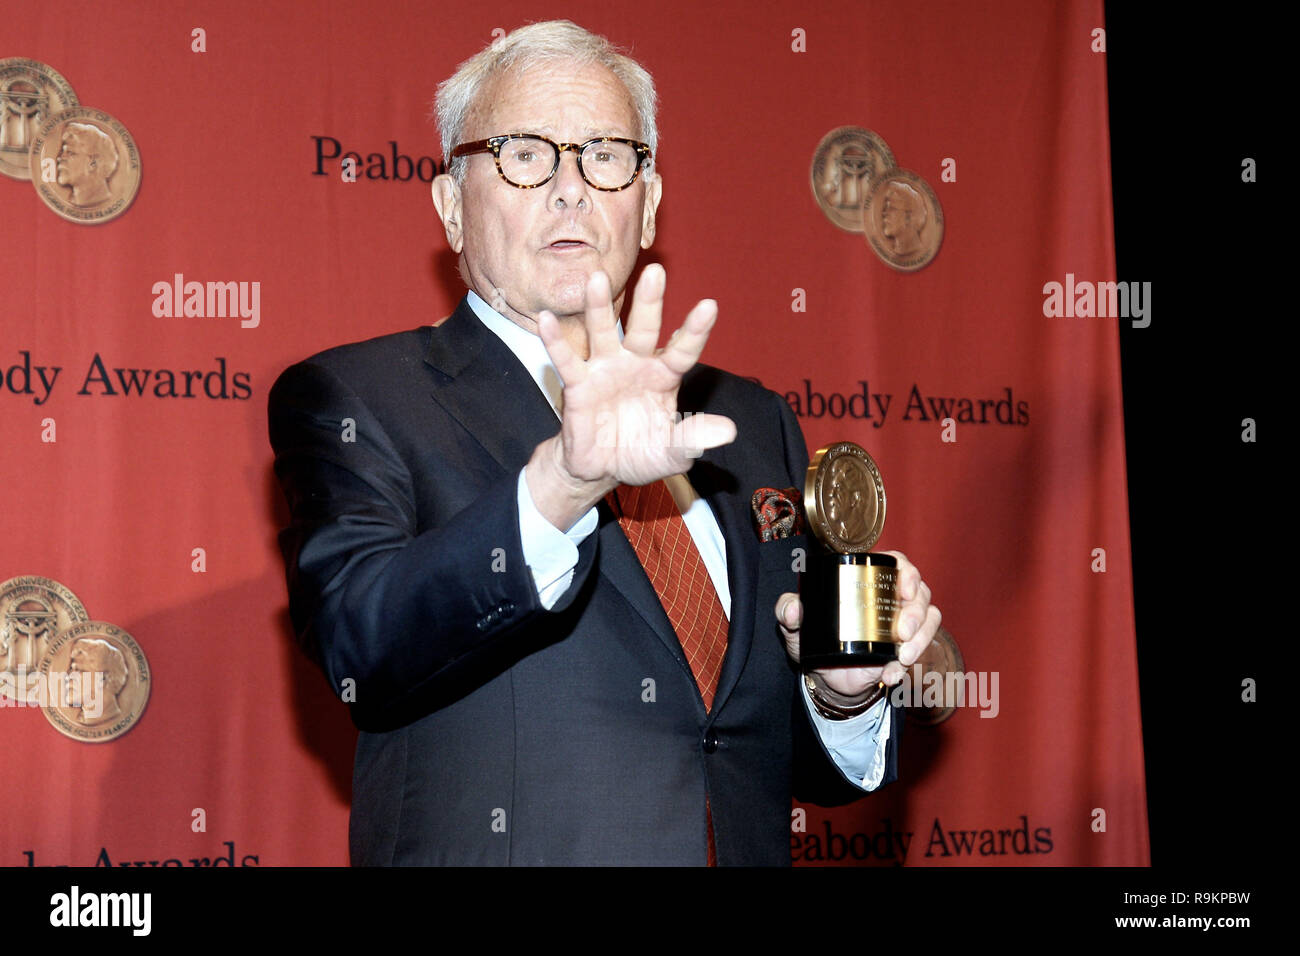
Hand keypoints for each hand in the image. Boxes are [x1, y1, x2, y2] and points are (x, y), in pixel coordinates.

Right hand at [525, 265, 735, 527]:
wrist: (601, 469)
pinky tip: (547, 319)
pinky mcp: (578, 385)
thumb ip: (695, 438)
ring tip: (597, 278)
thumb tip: (728, 431)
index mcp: (664, 376)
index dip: (695, 330)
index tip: (709, 305)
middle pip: (643, 328)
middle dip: (649, 301)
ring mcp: (605, 370)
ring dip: (599, 306)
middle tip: (656, 272)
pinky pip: (566, 360)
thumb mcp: (672, 452)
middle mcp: (635, 364)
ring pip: (603, 332)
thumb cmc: (640, 452)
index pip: (683, 349)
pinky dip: (555, 340)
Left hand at [777, 550, 939, 698]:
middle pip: (920, 592)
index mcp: (868, 581)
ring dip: (921, 637)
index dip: (908, 571)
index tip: (905, 588)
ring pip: (929, 619)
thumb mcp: (796, 624)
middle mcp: (891, 598)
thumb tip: (792, 609)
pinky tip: (891, 674)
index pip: (897, 564)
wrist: (823, 676)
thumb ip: (788, 612)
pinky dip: (908, 665)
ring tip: (903, 656)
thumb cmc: (813, 639)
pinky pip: (920, 650)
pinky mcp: (906, 649)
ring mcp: (902, 623)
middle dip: (917, 611)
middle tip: (903, 631)